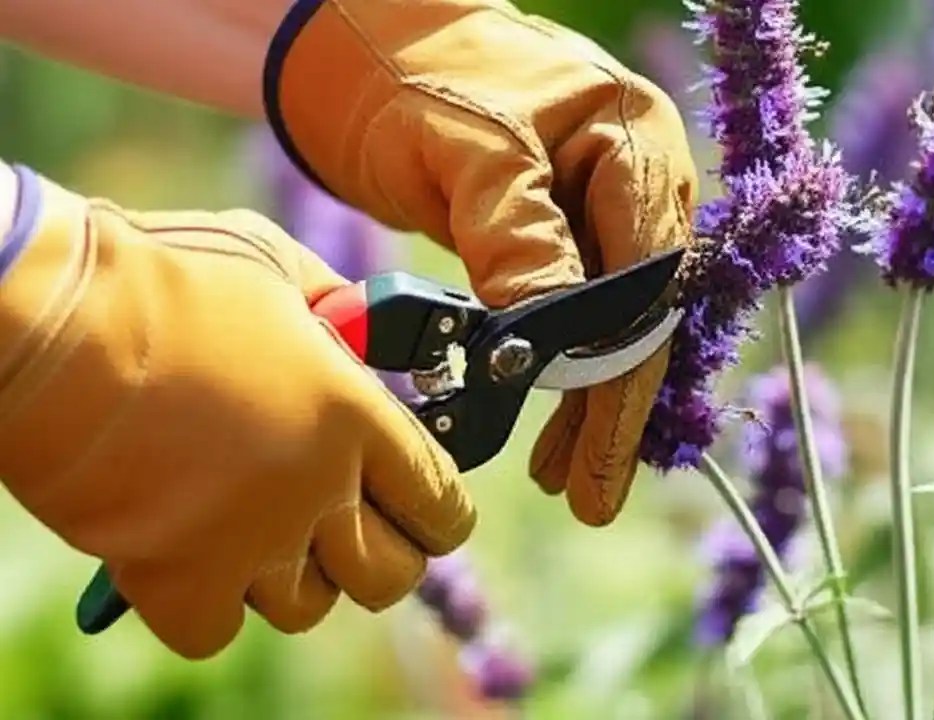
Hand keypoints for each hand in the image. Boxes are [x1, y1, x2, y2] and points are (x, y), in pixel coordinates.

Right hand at [0, 166, 474, 658]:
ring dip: (290, 576)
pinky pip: (218, 630)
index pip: (440, 503)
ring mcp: (249, 540)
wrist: (48, 316)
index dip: (437, 510)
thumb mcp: (277, 267)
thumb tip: (364, 334)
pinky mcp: (174, 577)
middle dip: (380, 556)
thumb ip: (338, 312)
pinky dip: (207, 604)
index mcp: (354, 415)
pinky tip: (191, 552)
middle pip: (391, 575)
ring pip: (308, 606)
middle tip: (348, 527)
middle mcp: (317, 488)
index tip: (421, 507)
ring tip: (255, 526)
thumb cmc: (161, 275)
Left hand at [265, 0, 697, 524]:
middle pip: (642, 309)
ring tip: (561, 477)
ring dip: (588, 401)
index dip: (624, 365)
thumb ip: (515, 236)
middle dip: (614, 405)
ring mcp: (605, 204)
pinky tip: (546, 424)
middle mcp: (637, 175)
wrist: (366, 44)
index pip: (648, 273)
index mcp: (634, 138)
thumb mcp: (466, 151)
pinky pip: (578, 314)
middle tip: (589, 494)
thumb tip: (550, 337)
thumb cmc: (413, 75)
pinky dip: (559, 370)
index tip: (598, 440)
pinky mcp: (564, 230)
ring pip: (613, 322)